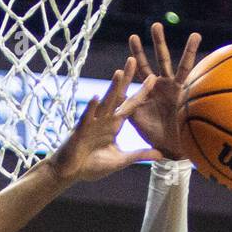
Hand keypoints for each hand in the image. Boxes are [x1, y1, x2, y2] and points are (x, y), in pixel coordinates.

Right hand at [47, 57, 160, 184]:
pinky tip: (97, 97)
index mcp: (115, 124)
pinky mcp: (80, 131)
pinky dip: (91, 108)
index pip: (131, 105)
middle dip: (126, 79)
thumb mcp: (121, 160)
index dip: (142, 92)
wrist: (70, 172)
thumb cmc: (93, 165)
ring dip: (111, 88)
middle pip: (118, 96)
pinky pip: (87, 118)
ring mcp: (92, 123)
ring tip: (119, 72)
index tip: (154, 78)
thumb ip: (139, 155)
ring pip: (104, 103)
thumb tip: (161, 154)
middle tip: (133, 59)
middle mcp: (105, 120)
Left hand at [127, 22, 202, 159]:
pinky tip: (194, 36)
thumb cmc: (155, 137)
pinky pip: (185, 69)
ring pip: (165, 61)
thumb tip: (112, 96)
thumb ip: (124, 107)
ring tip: (158, 25)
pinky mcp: (181, 88)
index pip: (135, 75)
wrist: (173, 148)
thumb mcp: (135, 120)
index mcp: (144, 93)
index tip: (127, 46)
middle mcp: (157, 87)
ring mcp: (169, 86)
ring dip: (161, 44)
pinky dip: (190, 53)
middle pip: (148, 63)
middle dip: (144, 48)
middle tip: (144, 29)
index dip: (130, 64)